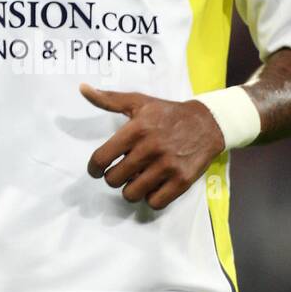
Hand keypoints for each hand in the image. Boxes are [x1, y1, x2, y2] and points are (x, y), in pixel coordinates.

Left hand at [80, 82, 225, 209]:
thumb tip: (82, 88)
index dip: (94, 168)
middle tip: (122, 172)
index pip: (101, 158)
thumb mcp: (139, 102)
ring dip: (131, 189)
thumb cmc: (168, 113)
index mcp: (137, 129)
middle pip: (114, 180)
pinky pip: (155, 202)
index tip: (97, 170)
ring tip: (137, 179)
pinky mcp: (182, 180)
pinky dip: (151, 197)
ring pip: (132, 194)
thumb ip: (109, 99)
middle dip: (114, 178)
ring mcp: (168, 166)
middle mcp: (151, 148)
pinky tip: (154, 186)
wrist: (208, 122)